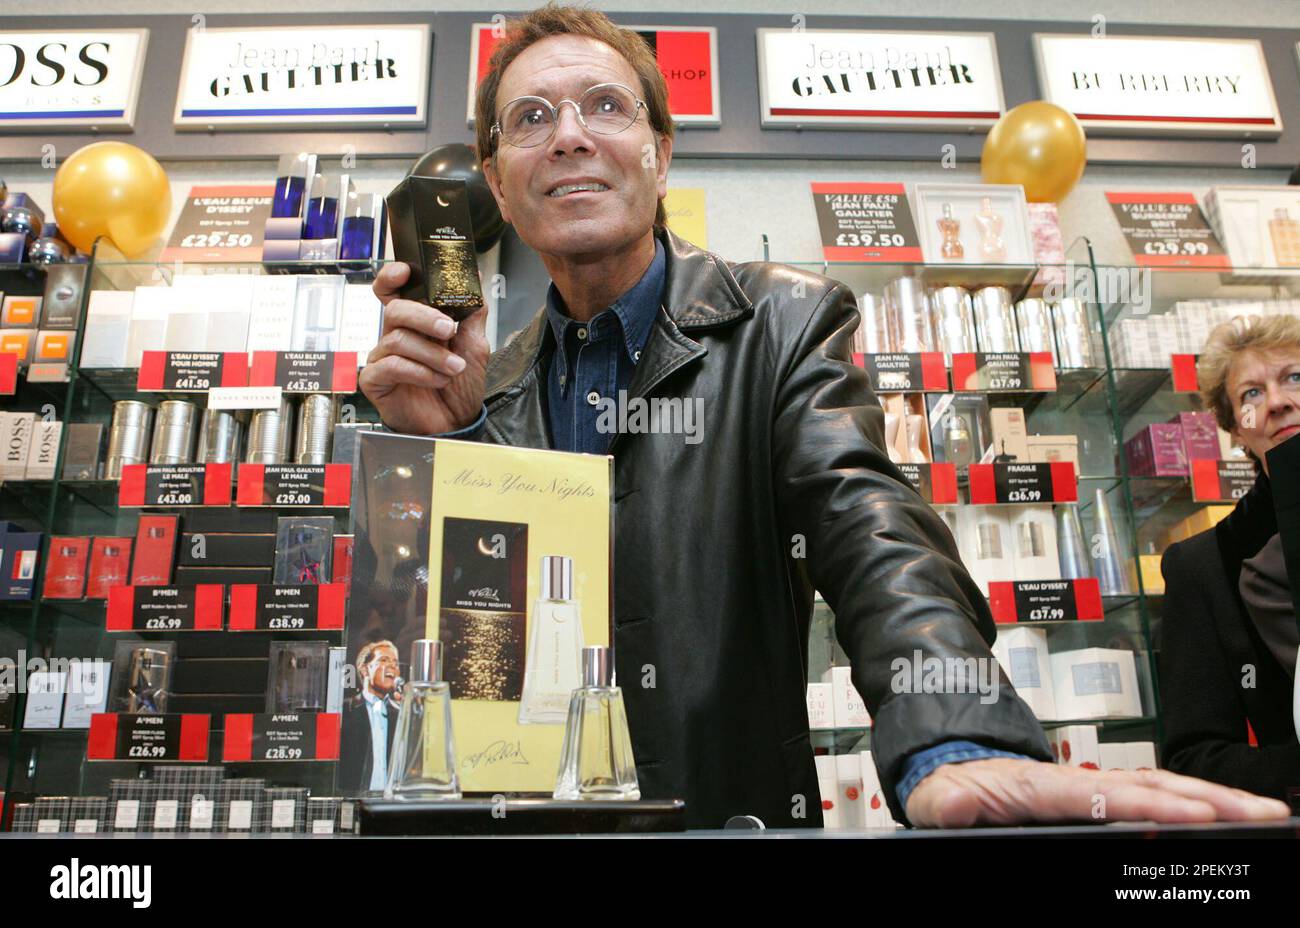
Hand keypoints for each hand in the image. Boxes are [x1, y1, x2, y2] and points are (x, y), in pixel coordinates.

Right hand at [359, 261, 489, 434]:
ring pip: (398, 339)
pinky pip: (390, 365)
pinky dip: (419, 371)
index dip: (392, 277)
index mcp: (415, 323)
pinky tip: (436, 380)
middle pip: (396, 310)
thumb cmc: (459, 387)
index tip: (405, 271)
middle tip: (449, 329)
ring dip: (433, 353)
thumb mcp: (474, 345)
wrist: (457, 423)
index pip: (393, 292)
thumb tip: (474, 280)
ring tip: (453, 368)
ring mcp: (382, 357)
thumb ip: (472, 314)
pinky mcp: (375, 380)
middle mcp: (395, 336)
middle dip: (424, 316)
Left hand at [905, 758, 1290, 827]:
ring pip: (1158, 788)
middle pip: (1147, 787)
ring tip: (1262, 811)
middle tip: (1259, 813)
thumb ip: (947, 801)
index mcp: (1037, 785)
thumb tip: (958, 801)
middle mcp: (1072, 780)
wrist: (950, 768)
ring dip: (1212, 797)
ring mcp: (1089, 785)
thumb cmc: (949, 788)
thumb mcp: (936, 798)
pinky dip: (1193, 801)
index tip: (1196, 816)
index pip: (1102, 796)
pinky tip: (1225, 811)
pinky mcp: (1098, 795)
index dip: (1149, 806)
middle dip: (1207, 798)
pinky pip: (1152, 795)